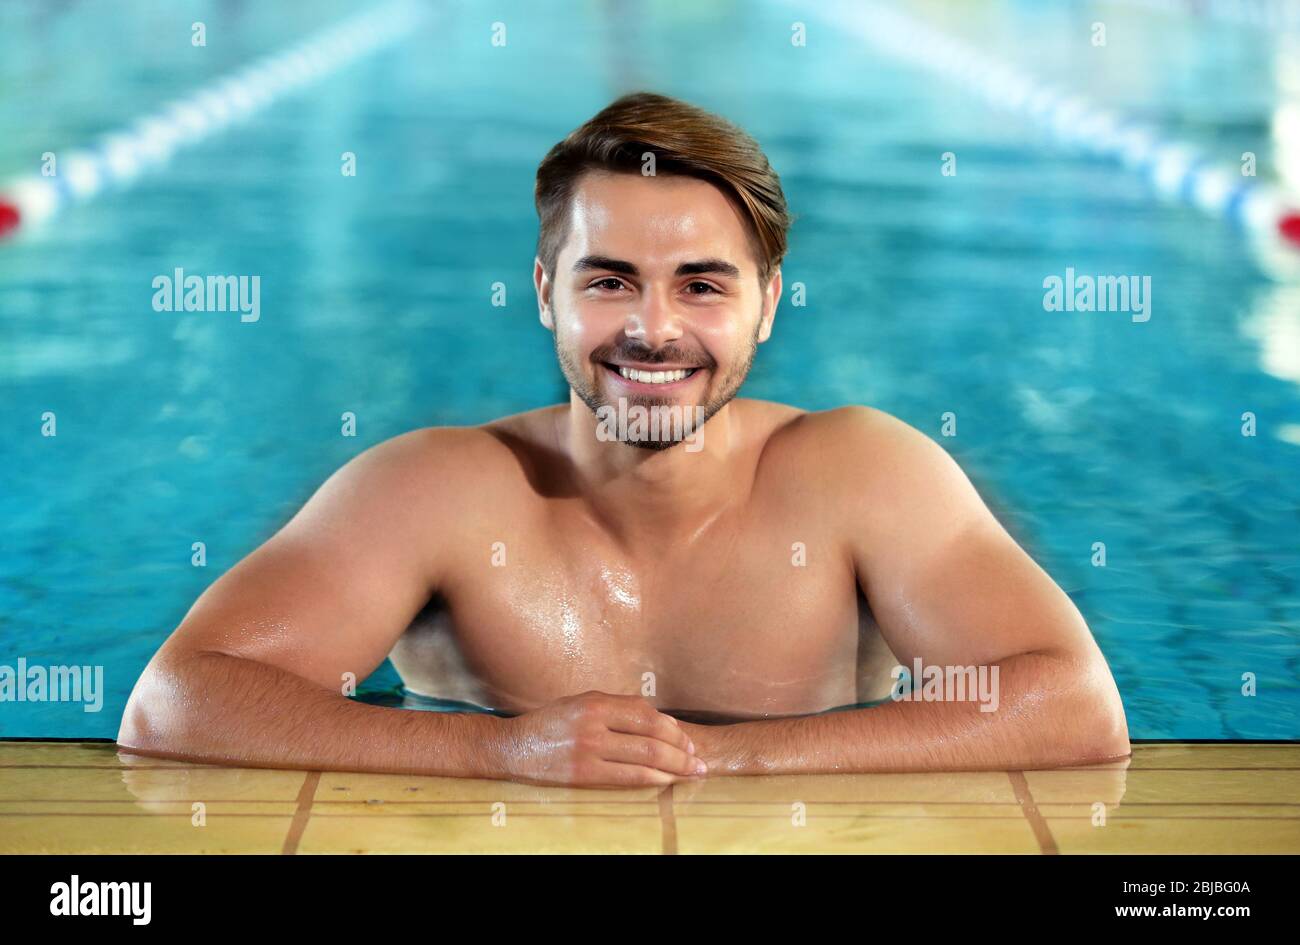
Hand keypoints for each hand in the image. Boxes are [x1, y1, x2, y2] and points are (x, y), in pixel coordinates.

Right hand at [497, 691, 706, 786]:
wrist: (514, 746)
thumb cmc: (552, 723)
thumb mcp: (582, 702)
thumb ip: (617, 707)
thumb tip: (659, 719)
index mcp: (595, 702)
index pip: (646, 714)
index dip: (672, 728)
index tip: (687, 739)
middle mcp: (594, 725)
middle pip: (651, 738)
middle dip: (681, 751)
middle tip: (698, 760)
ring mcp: (589, 751)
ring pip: (644, 760)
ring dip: (674, 767)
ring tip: (691, 772)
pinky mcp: (583, 775)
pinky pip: (627, 779)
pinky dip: (653, 780)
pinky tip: (666, 781)